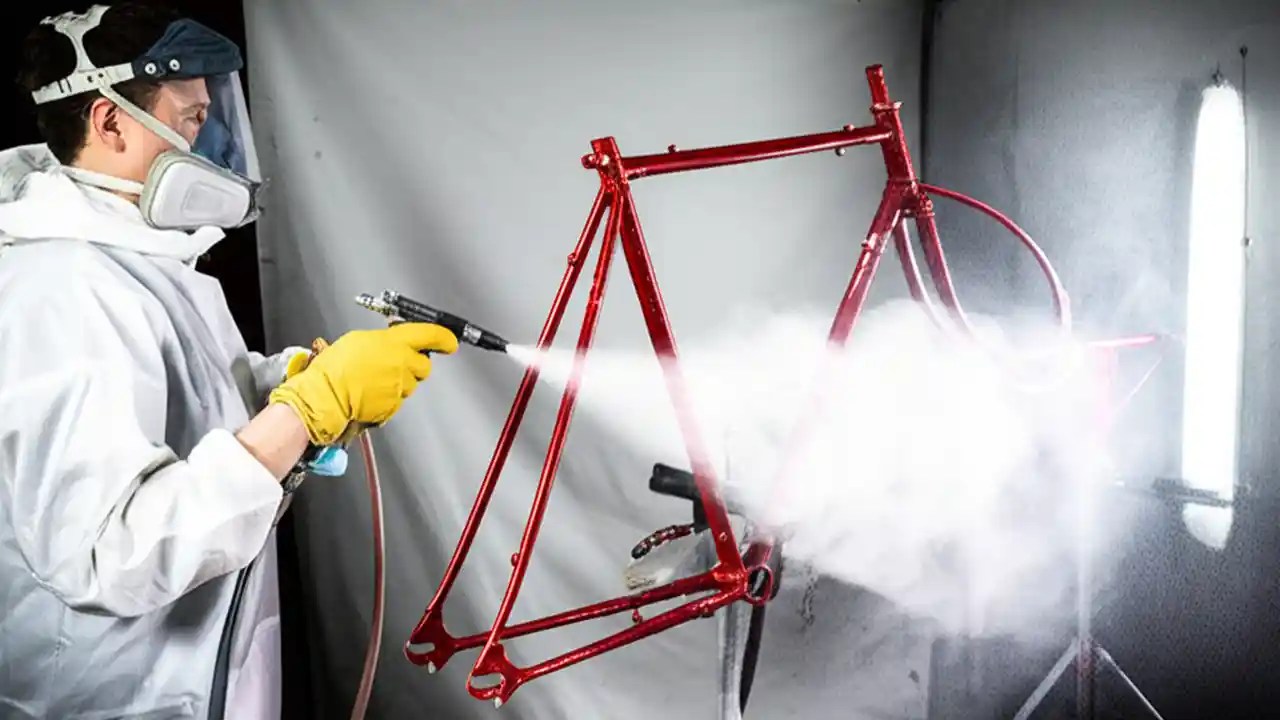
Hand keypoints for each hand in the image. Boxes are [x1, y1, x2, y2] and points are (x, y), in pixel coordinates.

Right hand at [268, 323, 457, 444]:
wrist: (326, 394)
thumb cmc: (337, 366)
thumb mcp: (360, 339)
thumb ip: (386, 339)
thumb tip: (395, 340)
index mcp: (397, 343)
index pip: (432, 335)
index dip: (444, 338)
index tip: (449, 342)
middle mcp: (404, 364)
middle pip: (425, 365)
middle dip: (415, 364)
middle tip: (396, 362)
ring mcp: (400, 387)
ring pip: (411, 383)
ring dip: (400, 381)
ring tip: (375, 379)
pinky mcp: (394, 406)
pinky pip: (399, 399)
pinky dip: (389, 396)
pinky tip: (371, 391)